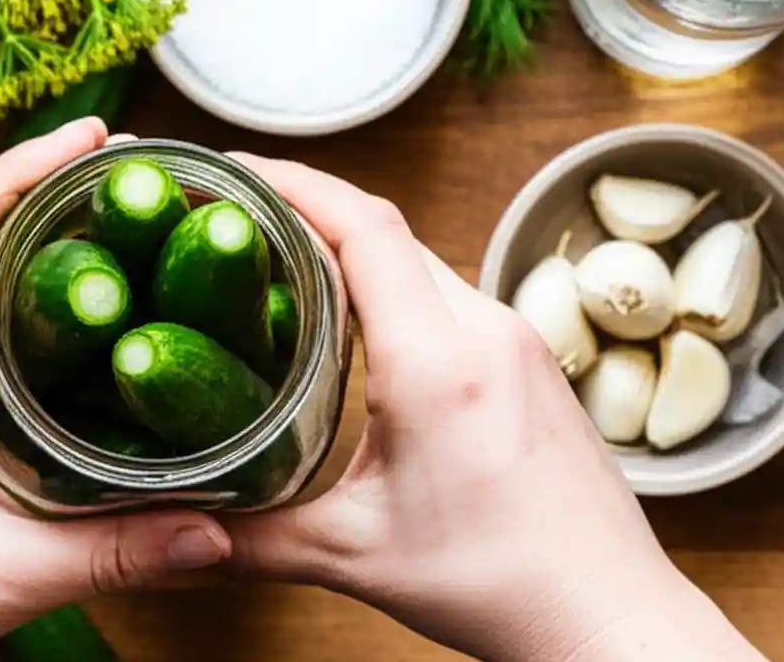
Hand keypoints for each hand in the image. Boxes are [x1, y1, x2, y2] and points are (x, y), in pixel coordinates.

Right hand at [223, 155, 764, 661]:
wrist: (605, 612)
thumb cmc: (499, 584)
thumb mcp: (355, 557)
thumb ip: (255, 537)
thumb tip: (179, 527)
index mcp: (438, 365)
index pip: (363, 227)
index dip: (291, 183)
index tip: (230, 172)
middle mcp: (485, 331)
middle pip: (385, 230)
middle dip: (304, 207)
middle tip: (232, 217)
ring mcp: (517, 338)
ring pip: (418, 259)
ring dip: (350, 247)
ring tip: (278, 260)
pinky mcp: (529, 358)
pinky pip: (449, 293)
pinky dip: (392, 285)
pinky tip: (355, 318)